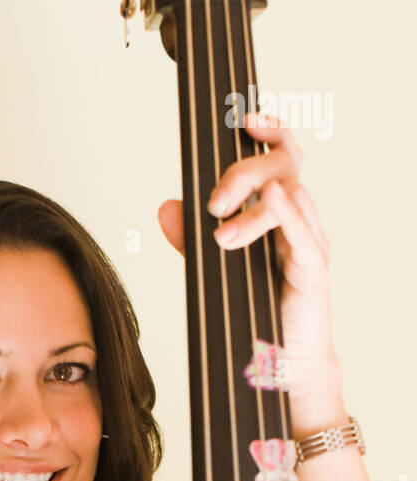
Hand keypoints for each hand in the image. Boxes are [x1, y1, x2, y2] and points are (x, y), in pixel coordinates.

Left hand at [158, 112, 339, 397]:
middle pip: (282, 167)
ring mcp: (308, 242)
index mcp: (276, 212)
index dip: (267, 129)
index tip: (242, 116)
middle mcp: (297, 220)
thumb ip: (194, 240)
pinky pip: (305, 235)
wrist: (280, 365)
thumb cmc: (255, 313)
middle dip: (244, 174)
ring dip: (253, 208)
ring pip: (290, 198)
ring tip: (221, 232)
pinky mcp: (313, 271)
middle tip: (213, 202)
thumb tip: (166, 208)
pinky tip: (272, 200)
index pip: (278, 155)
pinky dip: (288, 214)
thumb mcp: (217, 270)